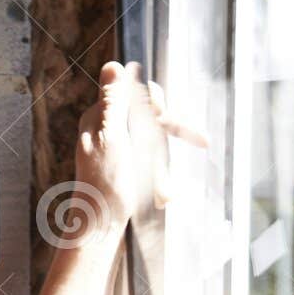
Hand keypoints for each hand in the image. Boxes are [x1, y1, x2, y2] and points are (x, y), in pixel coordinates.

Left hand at [71, 61, 205, 237]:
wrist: (100, 230)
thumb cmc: (104, 187)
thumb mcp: (110, 139)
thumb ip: (112, 103)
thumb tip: (113, 65)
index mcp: (99, 118)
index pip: (135, 92)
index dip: (155, 100)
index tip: (164, 112)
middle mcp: (108, 130)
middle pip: (149, 115)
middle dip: (169, 133)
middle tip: (194, 140)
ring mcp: (120, 150)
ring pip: (155, 142)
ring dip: (164, 168)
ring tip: (164, 193)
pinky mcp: (129, 169)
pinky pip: (154, 164)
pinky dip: (161, 181)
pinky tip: (163, 197)